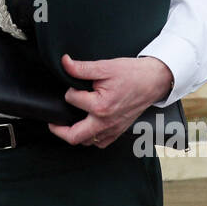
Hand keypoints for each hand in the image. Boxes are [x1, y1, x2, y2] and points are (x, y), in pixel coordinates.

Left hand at [47, 54, 173, 148]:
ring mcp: (113, 129)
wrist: (154, 80)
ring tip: (67, 124)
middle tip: (52, 123)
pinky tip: (86, 128)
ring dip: (75, 135)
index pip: (72, 100)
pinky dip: (91, 138)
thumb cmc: (132, 74)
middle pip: (74, 136)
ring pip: (87, 142)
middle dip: (59, 130)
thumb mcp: (105, 67)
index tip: (72, 86)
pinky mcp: (119, 131)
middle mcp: (106, 122)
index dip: (69, 91)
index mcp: (100, 106)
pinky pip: (100, 143)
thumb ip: (81, 68)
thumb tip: (65, 63)